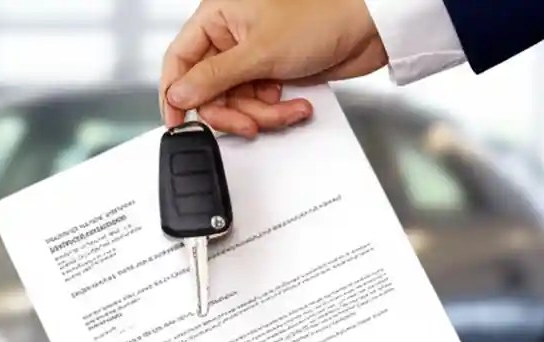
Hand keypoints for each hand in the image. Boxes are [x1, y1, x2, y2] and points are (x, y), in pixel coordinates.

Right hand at [160, 0, 387, 136]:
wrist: (369, 28)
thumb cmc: (323, 16)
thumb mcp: (259, 53)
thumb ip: (212, 78)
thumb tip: (177, 95)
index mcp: (217, 16)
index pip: (178, 60)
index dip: (174, 94)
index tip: (176, 123)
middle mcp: (229, 37)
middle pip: (207, 90)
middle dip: (231, 111)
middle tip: (248, 123)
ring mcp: (250, 57)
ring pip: (235, 103)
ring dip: (260, 114)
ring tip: (284, 109)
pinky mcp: (270, 74)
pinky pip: (257, 105)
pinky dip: (275, 111)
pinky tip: (295, 104)